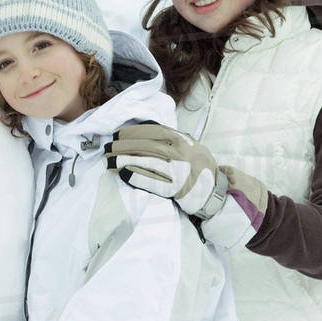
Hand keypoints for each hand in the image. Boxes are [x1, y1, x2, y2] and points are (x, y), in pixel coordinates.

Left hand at [106, 122, 225, 218]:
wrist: (215, 193)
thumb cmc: (200, 167)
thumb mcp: (192, 145)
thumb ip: (174, 137)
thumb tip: (146, 129)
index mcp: (183, 140)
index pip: (153, 131)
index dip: (133, 132)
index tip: (118, 135)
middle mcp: (180, 153)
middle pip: (145, 146)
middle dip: (123, 146)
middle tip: (107, 148)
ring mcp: (178, 171)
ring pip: (146, 161)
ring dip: (124, 161)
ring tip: (109, 162)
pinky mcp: (176, 189)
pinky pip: (152, 181)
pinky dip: (137, 176)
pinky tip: (123, 174)